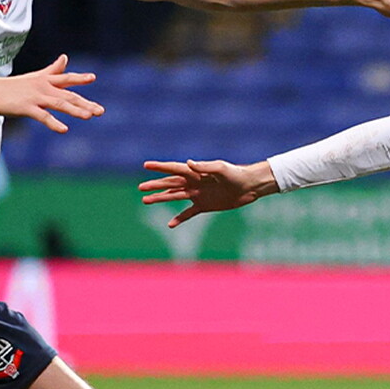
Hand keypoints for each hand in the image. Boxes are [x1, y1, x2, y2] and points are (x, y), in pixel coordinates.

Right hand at [0, 54, 101, 132]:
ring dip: (75, 110)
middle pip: (68, 95)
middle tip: (101, 111)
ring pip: (59, 104)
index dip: (80, 78)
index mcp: (45, 80)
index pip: (66, 79)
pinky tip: (64, 129)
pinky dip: (54, 123)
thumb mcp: (35, 76)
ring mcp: (35, 97)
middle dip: (86, 103)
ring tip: (89, 116)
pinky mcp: (26, 108)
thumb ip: (52, 69)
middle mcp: (43, 87)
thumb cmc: (13, 86)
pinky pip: (43, 116)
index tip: (93, 78)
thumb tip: (65, 57)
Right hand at [138, 159, 277, 226]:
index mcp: (196, 172)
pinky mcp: (205, 206)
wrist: (249, 186)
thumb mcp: (221, 169)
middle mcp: (194, 183)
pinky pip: (188, 213)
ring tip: (145, 201)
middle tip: (140, 188)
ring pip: (175, 197)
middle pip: (170, 183)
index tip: (146, 165)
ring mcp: (198, 194)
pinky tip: (170, 225)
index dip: (160, 167)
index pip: (174, 168)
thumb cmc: (236, 174)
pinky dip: (179, 218)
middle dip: (155, 185)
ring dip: (161, 198)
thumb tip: (189, 163)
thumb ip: (205, 167)